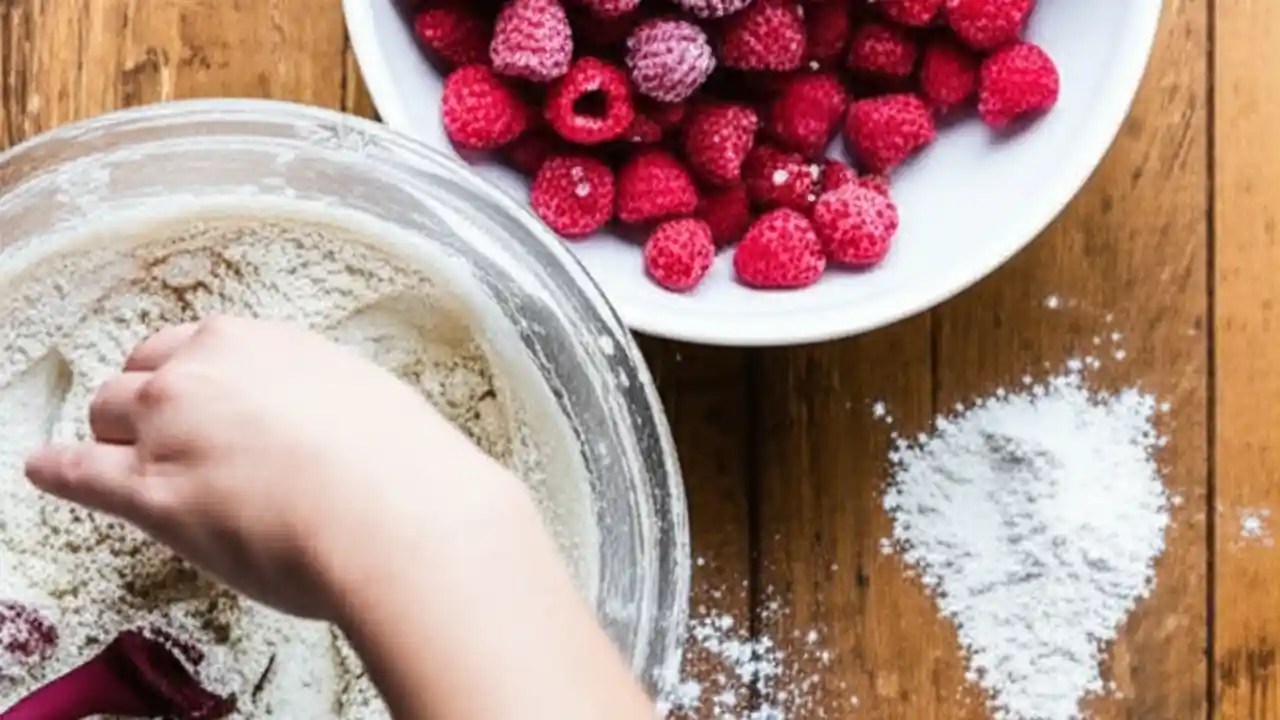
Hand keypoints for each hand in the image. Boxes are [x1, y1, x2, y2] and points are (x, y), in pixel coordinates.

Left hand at [24, 316, 517, 619]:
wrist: (395, 513)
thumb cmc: (399, 461)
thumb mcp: (361, 397)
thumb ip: (314, 398)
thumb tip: (317, 423)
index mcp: (254, 342)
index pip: (188, 347)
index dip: (184, 379)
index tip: (189, 399)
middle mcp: (199, 373)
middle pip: (138, 380)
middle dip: (143, 407)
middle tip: (164, 440)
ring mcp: (166, 430)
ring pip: (106, 418)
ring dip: (111, 438)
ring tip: (118, 463)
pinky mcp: (149, 494)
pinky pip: (77, 472)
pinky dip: (56, 470)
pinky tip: (45, 470)